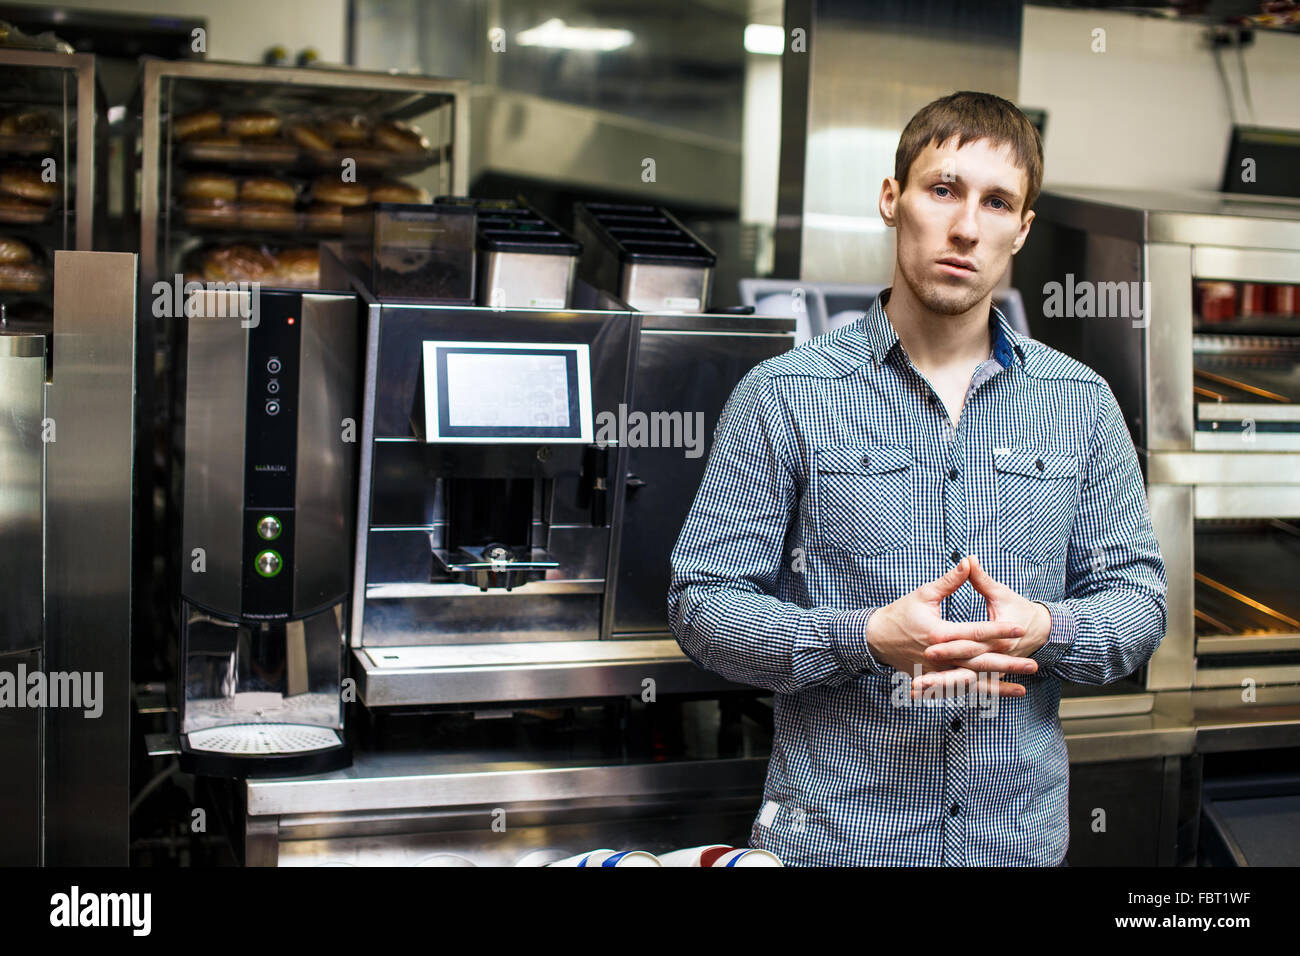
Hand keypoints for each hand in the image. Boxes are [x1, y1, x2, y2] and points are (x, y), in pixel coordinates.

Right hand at [865, 557, 1035, 698]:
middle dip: (1008, 664)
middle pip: (979, 662)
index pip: (975, 633)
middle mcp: (940, 656)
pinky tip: (997, 695)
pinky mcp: (934, 679)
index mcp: (939, 633)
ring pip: (973, 682)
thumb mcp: (924, 593)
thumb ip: (950, 581)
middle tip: (1033, 665)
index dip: (999, 630)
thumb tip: (969, 561)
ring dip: (998, 685)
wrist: (876, 639)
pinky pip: (961, 689)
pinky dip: (980, 693)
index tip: (1020, 629)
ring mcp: (937, 671)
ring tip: (1022, 689)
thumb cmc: (900, 614)